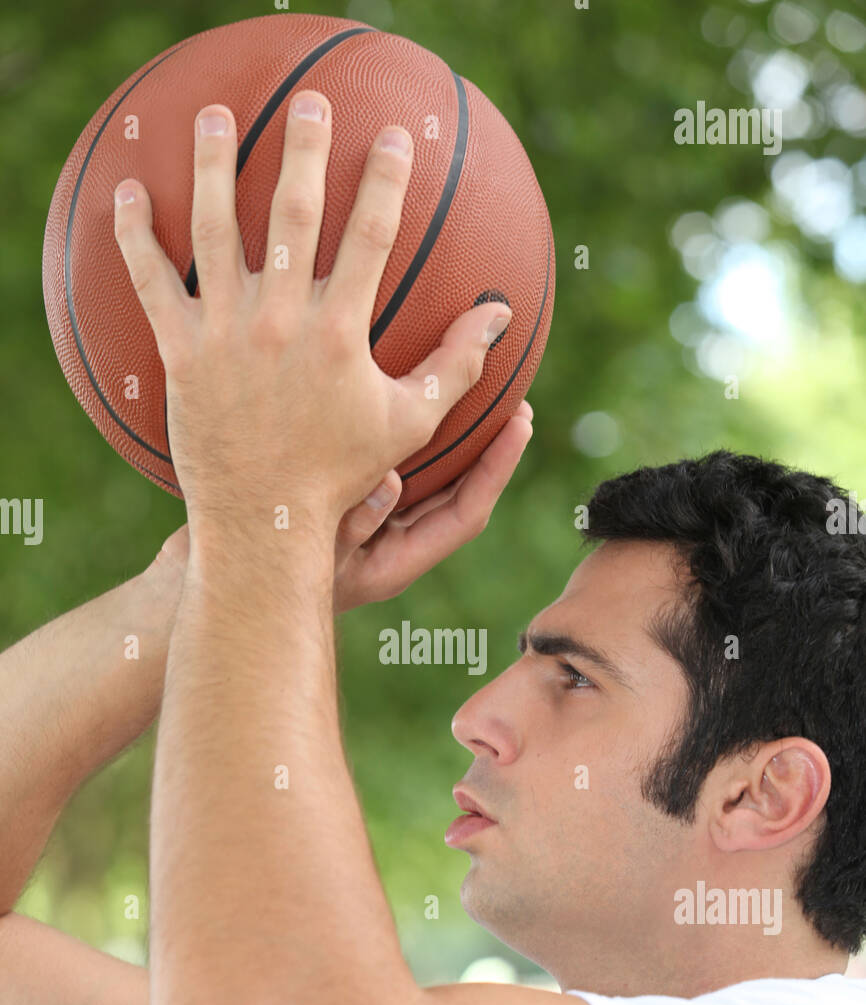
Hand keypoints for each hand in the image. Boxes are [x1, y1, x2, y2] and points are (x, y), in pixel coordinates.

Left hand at [113, 93, 512, 528]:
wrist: (263, 521)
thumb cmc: (340, 475)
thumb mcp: (409, 424)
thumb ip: (456, 366)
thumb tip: (498, 318)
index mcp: (339, 335)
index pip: (370, 238)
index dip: (385, 182)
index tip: (393, 139)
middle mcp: (280, 324)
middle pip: (294, 215)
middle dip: (306, 151)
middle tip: (311, 103)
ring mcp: (225, 334)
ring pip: (216, 231)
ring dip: (217, 167)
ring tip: (219, 118)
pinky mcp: (181, 352)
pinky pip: (152, 284)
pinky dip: (137, 237)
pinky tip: (128, 195)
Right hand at [146, 396, 531, 611]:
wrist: (195, 590)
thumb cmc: (248, 582)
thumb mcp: (305, 554)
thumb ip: (349, 524)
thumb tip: (391, 485)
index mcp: (392, 564)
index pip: (464, 514)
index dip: (497, 469)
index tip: (521, 420)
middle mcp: (385, 543)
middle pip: (451, 488)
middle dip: (481, 441)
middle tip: (507, 387)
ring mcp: (360, 522)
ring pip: (418, 471)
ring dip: (439, 428)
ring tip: (458, 374)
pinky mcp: (332, 500)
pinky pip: (372, 456)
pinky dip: (387, 423)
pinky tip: (383, 378)